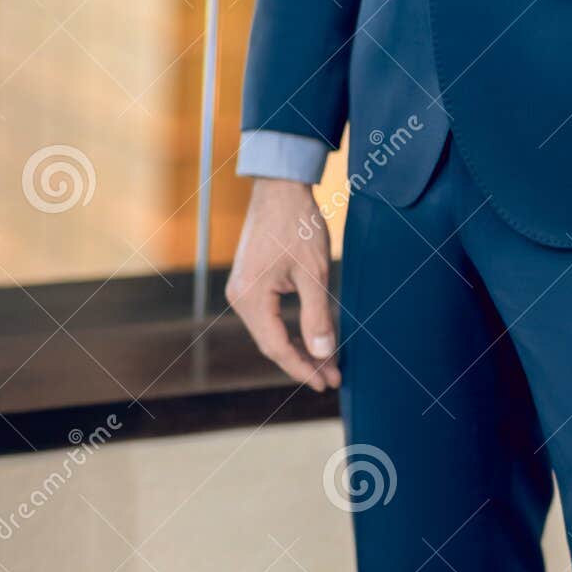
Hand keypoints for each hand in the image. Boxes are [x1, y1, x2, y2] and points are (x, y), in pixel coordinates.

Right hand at [227, 178, 340, 391]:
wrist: (279, 188)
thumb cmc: (297, 225)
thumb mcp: (314, 272)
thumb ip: (317, 316)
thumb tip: (322, 355)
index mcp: (251, 298)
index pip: (277, 348)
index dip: (303, 369)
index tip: (326, 383)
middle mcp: (239, 297)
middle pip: (271, 344)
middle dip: (303, 363)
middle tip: (331, 378)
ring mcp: (241, 290)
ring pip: (270, 332)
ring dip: (298, 348)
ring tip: (326, 364)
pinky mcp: (249, 282)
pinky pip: (269, 317)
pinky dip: (290, 330)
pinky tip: (310, 338)